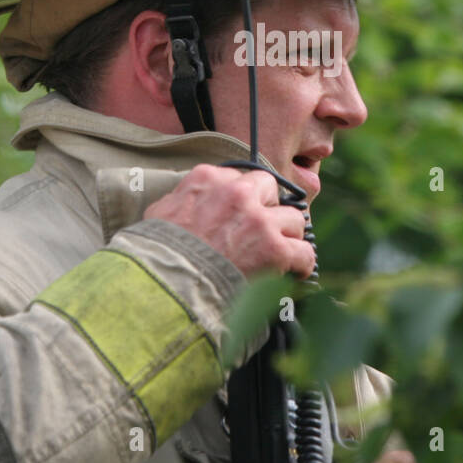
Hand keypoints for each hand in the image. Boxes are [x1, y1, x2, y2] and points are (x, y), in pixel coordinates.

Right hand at [144, 164, 315, 279]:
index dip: (244, 200)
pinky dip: (301, 264)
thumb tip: (186, 201)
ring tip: (279, 255)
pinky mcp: (275, 249)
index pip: (239, 178)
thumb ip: (180, 199)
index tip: (243, 214)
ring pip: (294, 219)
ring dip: (287, 237)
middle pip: (271, 190)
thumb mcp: (160, 214)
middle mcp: (238, 193)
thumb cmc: (158, 254)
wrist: (166, 284)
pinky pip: (305, 252)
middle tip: (262, 232)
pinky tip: (295, 273)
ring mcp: (259, 220)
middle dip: (269, 209)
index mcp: (209, 179)